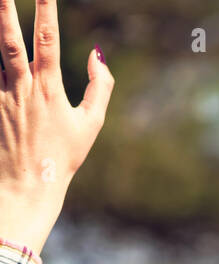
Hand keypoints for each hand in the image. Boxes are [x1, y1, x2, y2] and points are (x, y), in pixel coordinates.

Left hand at [0, 0, 113, 255]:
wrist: (28, 184)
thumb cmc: (64, 156)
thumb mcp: (92, 124)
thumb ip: (101, 87)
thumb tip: (99, 55)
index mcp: (50, 90)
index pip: (48, 41)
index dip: (47, 11)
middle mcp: (23, 88)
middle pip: (10, 40)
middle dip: (6, 11)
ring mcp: (2, 96)